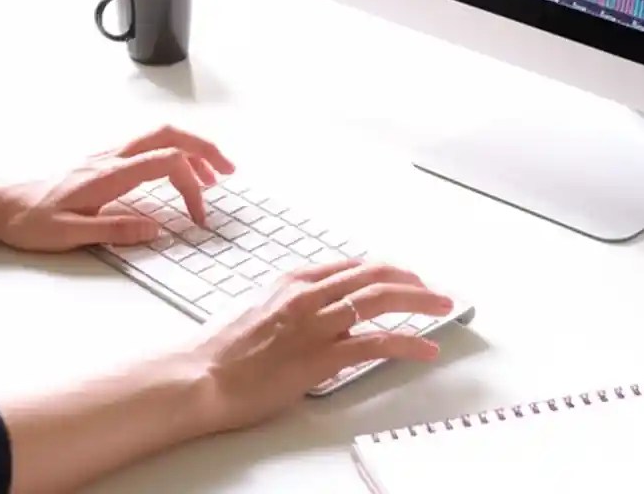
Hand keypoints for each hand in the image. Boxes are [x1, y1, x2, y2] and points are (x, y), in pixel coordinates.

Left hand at [0, 125, 234, 251]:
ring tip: (210, 175)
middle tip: (229, 171)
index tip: (198, 216)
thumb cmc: (27, 219)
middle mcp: (110, 157)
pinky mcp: (99, 161)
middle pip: (170, 134)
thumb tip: (157, 231)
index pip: (167, 163)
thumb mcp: (69, 234)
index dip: (193, 186)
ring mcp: (105, 155)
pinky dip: (170, 152)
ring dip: (190, 149)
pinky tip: (173, 173)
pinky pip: (145, 145)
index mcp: (108, 174)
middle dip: (205, 149)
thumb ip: (116, 231)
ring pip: (158, 135)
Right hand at [182, 258, 453, 433]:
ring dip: (420, 300)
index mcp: (292, 281)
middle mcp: (309, 294)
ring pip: (382, 298)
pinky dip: (409, 342)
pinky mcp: (324, 356)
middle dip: (411, 278)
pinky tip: (426, 347)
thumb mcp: (254, 310)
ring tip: (443, 306)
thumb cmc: (218, 351)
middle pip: (374, 274)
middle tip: (432, 288)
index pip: (350, 266)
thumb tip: (309, 314)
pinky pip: (378, 343)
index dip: (384, 269)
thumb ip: (287, 306)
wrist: (200, 377)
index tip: (402, 276)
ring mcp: (318, 323)